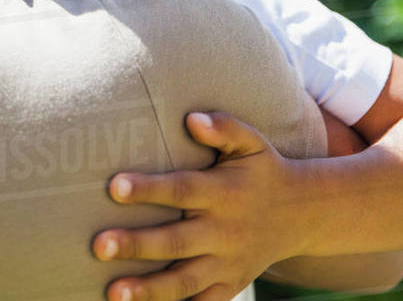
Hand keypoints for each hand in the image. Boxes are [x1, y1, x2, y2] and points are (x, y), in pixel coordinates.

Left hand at [92, 112, 307, 300]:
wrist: (303, 214)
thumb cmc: (262, 170)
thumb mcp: (251, 143)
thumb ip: (224, 127)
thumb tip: (191, 118)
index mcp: (224, 193)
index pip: (182, 190)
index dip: (148, 189)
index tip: (114, 186)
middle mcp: (224, 231)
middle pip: (175, 241)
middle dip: (136, 245)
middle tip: (99, 246)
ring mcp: (227, 263)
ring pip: (184, 281)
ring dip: (148, 290)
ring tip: (113, 293)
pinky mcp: (230, 285)